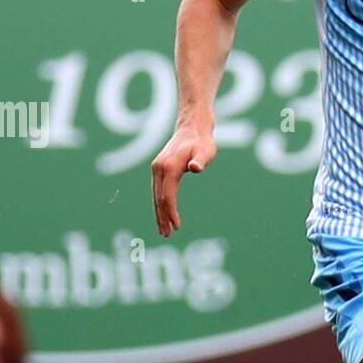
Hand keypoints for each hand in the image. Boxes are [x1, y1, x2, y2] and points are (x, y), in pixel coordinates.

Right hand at [150, 122, 216, 236]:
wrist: (192, 128)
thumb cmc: (202, 142)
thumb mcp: (206, 151)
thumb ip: (200, 160)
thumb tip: (195, 167)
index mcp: (169, 167)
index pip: (168, 195)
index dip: (171, 212)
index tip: (177, 227)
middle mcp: (159, 168)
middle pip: (159, 198)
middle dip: (162, 218)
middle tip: (166, 235)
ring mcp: (157, 168)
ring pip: (156, 196)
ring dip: (159, 213)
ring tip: (164, 230)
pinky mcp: (159, 169)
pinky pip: (157, 191)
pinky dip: (159, 204)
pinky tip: (163, 214)